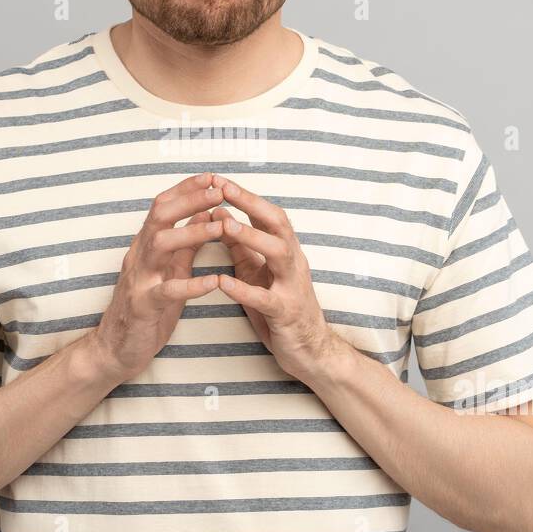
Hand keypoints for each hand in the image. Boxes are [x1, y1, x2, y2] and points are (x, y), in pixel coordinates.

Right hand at [91, 171, 225, 380]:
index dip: (186, 189)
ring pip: (160, 246)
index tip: (212, 176)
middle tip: (218, 190)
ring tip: (220, 227)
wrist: (115, 348)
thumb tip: (204, 212)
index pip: (163, 206)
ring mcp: (139, 280)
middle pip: (160, 216)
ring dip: (191, 233)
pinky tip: (214, 282)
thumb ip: (184, 244)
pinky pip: (167, 292)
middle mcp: (139, 256)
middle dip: (189, 200)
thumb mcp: (168, 269)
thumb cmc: (146, 306)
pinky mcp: (143, 307)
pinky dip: (191, 285)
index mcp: (146, 245)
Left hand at [206, 174, 350, 380]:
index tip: (219, 179)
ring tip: (224, 225)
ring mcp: (293, 287)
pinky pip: (266, 298)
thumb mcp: (259, 273)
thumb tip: (220, 214)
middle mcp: (294, 263)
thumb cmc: (282, 309)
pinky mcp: (287, 314)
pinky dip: (243, 289)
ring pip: (278, 253)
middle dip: (250, 204)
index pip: (268, 214)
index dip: (246, 196)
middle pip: (278, 224)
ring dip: (251, 237)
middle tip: (223, 189)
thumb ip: (242, 247)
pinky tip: (222, 282)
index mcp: (286, 251)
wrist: (313, 351)